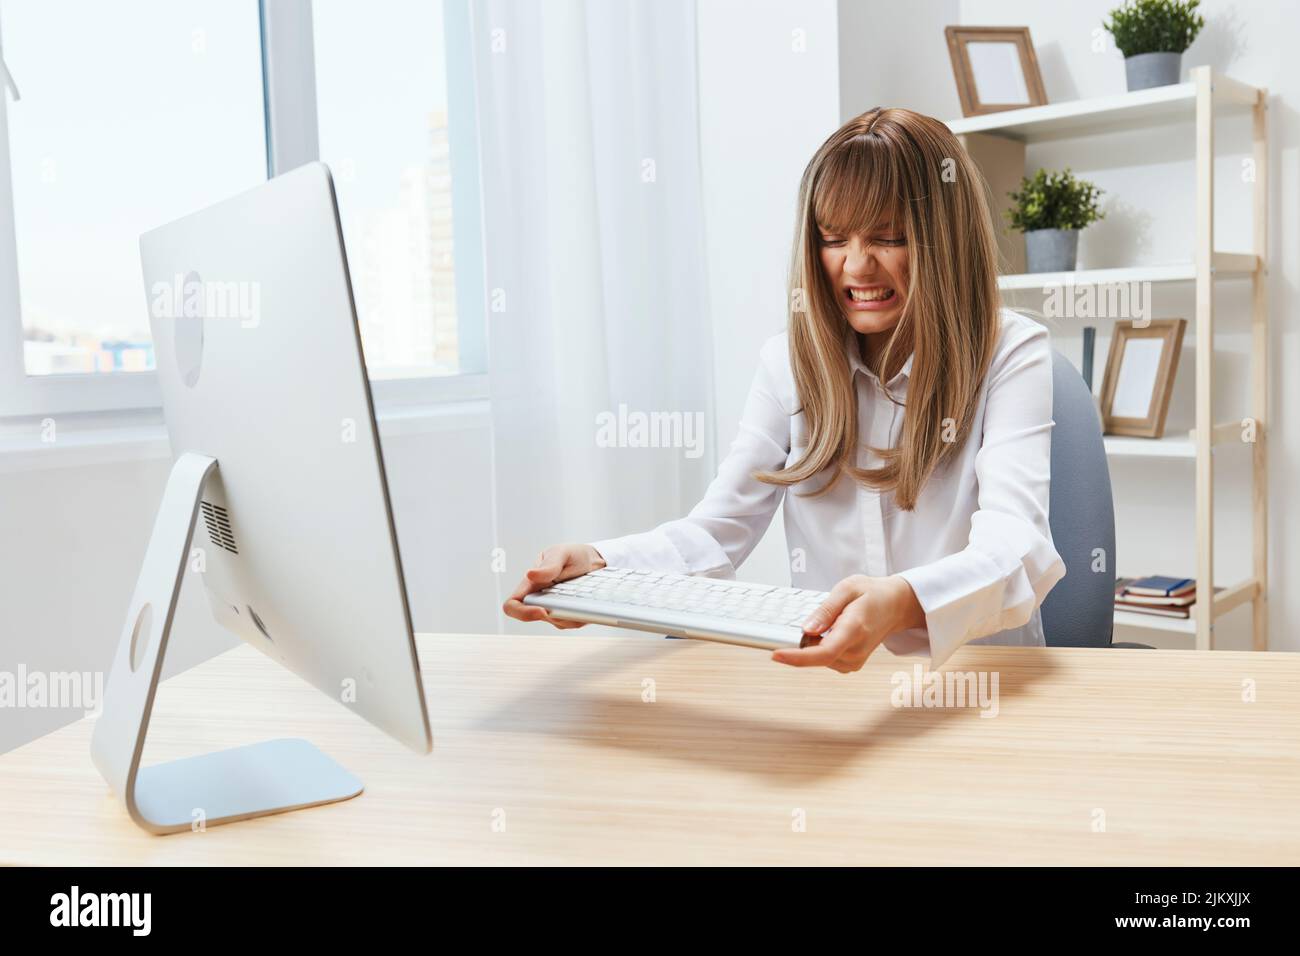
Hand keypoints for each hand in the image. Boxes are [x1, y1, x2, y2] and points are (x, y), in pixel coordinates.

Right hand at [502, 543, 607, 628]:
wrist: (595, 561)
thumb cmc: (573, 555)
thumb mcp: (562, 554)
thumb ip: (548, 566)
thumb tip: (530, 574)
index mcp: (531, 584)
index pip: (513, 605)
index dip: (522, 613)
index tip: (542, 610)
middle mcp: (539, 599)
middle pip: (539, 618)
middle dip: (557, 612)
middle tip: (574, 597)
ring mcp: (554, 608)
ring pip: (558, 622)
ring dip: (572, 612)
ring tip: (584, 593)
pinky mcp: (568, 615)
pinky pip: (573, 622)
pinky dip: (582, 614)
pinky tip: (588, 600)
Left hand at [772, 574, 923, 672]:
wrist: (894, 606)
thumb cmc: (871, 594)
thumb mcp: (847, 588)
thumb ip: (825, 610)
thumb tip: (806, 629)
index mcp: (854, 629)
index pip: (824, 652)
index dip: (797, 657)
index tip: (776, 654)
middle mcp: (855, 651)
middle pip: (815, 653)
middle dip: (808, 636)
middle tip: (827, 615)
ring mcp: (854, 661)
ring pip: (817, 656)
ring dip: (817, 640)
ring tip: (837, 621)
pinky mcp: (851, 666)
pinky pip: (824, 658)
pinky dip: (822, 645)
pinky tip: (836, 632)